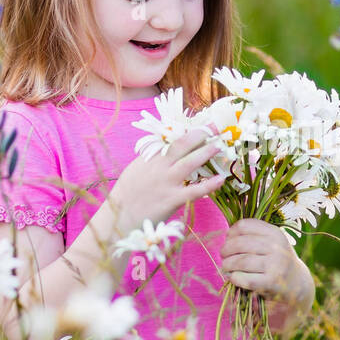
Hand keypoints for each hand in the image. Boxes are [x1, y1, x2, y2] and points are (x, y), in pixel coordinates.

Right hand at [111, 125, 228, 228]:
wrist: (119, 216)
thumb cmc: (127, 195)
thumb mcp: (136, 170)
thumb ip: (151, 160)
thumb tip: (165, 150)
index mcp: (149, 158)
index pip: (171, 139)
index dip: (188, 130)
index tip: (202, 123)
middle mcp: (158, 167)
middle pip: (182, 145)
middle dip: (200, 133)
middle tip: (216, 126)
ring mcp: (166, 183)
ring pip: (190, 163)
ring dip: (206, 152)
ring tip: (220, 145)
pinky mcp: (171, 200)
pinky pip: (194, 191)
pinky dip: (208, 184)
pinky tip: (221, 179)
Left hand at [219, 218, 312, 306]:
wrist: (297, 284)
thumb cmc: (277, 261)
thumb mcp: (271, 242)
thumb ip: (253, 235)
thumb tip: (227, 233)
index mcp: (275, 233)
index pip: (244, 226)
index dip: (231, 233)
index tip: (228, 240)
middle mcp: (277, 247)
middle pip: (239, 243)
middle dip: (226, 250)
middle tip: (223, 255)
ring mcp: (275, 265)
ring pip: (240, 261)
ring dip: (227, 265)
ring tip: (226, 267)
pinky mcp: (270, 283)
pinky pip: (243, 278)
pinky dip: (234, 278)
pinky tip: (234, 277)